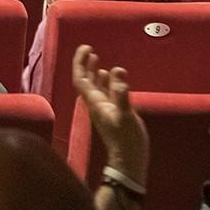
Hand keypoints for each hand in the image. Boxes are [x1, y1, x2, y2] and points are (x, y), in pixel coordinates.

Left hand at [71, 44, 147, 180]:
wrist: (128, 160)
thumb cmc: (127, 140)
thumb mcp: (126, 117)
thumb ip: (121, 96)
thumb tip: (117, 74)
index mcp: (95, 103)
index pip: (81, 78)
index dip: (80, 62)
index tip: (87, 48)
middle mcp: (96, 104)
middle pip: (85, 80)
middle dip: (85, 64)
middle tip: (90, 50)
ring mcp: (104, 109)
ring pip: (95, 87)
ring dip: (95, 73)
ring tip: (97, 60)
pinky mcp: (113, 114)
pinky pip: (106, 94)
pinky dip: (108, 83)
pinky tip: (113, 79)